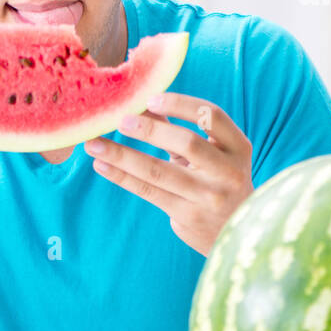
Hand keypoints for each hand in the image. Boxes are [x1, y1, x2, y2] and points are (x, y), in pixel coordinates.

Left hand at [83, 92, 253, 256]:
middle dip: (150, 130)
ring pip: (159, 171)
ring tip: (93, 144)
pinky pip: (148, 191)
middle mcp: (228, 171)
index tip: (150, 99)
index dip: (181, 104)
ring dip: (122, 155)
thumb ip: (176, 127)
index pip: (212, 116)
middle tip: (120, 120)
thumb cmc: (215, 181)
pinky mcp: (187, 215)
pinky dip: (122, 177)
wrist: (234, 231)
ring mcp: (208, 196)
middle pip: (188, 143)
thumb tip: (138, 101)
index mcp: (237, 147)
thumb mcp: (207, 153)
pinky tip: (101, 165)